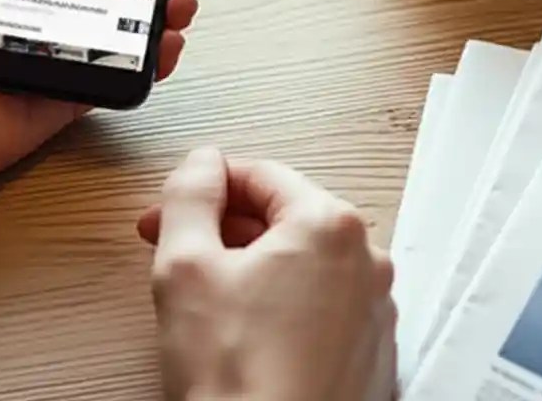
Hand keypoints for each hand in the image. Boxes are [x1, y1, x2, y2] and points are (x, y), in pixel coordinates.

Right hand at [136, 149, 395, 400]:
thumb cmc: (237, 379)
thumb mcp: (185, 266)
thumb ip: (189, 195)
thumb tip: (202, 163)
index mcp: (329, 225)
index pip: (259, 175)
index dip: (202, 187)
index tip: (167, 209)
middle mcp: (367, 262)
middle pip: (283, 219)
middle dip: (223, 230)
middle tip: (174, 252)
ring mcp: (374, 312)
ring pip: (302, 265)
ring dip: (251, 269)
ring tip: (207, 302)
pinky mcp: (371, 354)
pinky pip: (321, 309)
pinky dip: (282, 309)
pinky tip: (244, 336)